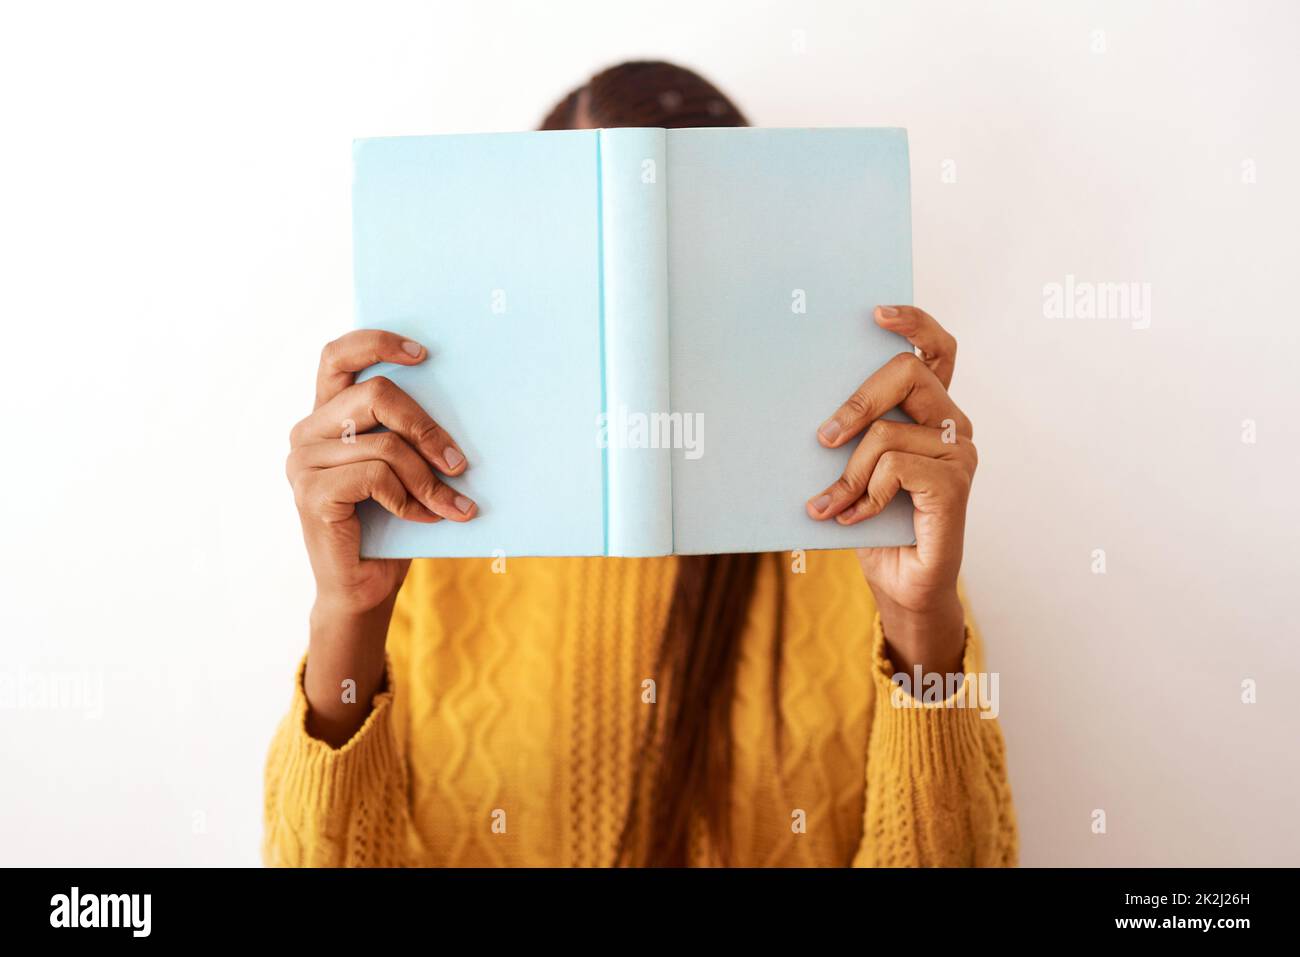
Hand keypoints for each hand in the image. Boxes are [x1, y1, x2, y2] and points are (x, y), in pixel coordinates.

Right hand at [286, 330, 476, 743]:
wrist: (364, 588)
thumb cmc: (390, 525)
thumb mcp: (402, 468)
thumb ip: (407, 433)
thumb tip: (464, 398)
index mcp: (326, 416)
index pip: (337, 355)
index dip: (378, 342)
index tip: (424, 354)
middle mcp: (306, 432)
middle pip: (376, 394)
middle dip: (427, 426)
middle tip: (461, 462)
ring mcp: (303, 462)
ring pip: (386, 444)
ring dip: (429, 479)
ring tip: (453, 506)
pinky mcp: (311, 493)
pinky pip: (376, 476)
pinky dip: (409, 499)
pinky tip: (422, 518)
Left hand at [805, 306, 975, 675]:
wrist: (901, 586)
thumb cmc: (875, 523)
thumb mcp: (855, 467)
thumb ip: (852, 432)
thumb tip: (812, 406)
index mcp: (933, 412)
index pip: (938, 349)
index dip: (914, 323)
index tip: (876, 312)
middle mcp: (955, 425)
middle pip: (908, 372)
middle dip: (856, 400)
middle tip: (823, 437)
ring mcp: (960, 454)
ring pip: (887, 432)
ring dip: (849, 473)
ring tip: (832, 504)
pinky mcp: (955, 484)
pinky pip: (894, 467)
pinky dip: (864, 495)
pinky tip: (854, 517)